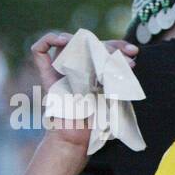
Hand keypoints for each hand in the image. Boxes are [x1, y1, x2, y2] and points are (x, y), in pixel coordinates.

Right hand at [30, 31, 137, 152]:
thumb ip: (118, 75)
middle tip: (129, 56)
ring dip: (89, 43)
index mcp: (91, 68)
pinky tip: (64, 41)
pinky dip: (50, 40)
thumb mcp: (114, 91)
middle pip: (88, 43)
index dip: (118, 46)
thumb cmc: (98, 118)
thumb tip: (131, 60)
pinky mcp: (46, 74)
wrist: (80, 135)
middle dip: (111, 47)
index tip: (134, 52)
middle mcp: (75, 66)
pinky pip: (39, 50)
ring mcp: (59, 69)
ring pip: (69, 42)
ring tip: (108, 55)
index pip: (102, 48)